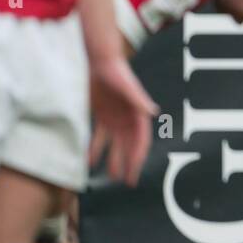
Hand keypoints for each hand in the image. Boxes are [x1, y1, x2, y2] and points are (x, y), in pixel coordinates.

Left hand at [88, 55, 158, 185]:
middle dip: (129, 163)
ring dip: (114, 159)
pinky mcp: (102, 116)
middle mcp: (128, 119)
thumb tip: (153, 112)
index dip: (138, 157)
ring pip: (115, 144)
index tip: (134, 172)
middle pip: (130, 146)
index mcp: (138, 114)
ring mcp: (115, 118)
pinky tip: (89, 161)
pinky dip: (95, 149)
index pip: (140, 140)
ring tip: (111, 176)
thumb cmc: (116, 71)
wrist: (99, 61)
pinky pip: (99, 137)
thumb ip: (138, 99)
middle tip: (127, 181)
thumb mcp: (127, 86)